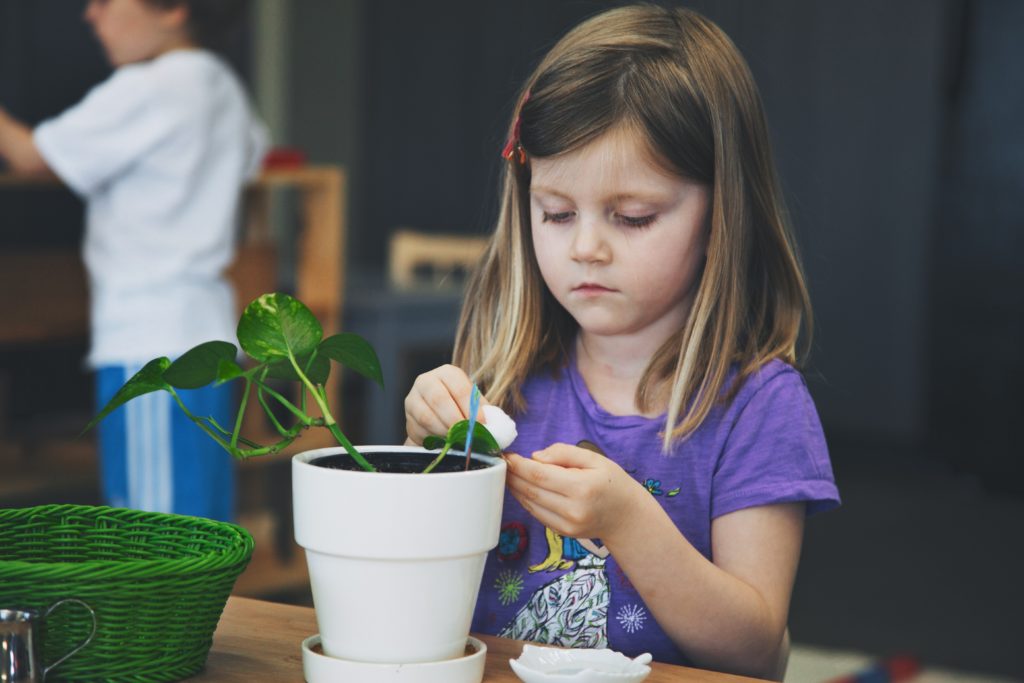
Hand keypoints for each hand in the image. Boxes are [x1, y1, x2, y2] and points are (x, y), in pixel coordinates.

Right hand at [404, 364, 485, 444]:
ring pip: (427, 417)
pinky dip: (433, 440)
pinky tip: (444, 443)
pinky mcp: (407, 418)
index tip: (481, 425)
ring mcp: (413, 399)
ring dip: (445, 432)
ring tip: (458, 441)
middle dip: (456, 421)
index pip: (460, 389)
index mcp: (448, 373)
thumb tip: (494, 427)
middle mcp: (426, 381)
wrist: (441, 418)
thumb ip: (485, 413)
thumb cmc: (463, 408)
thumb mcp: (475, 405)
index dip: (471, 409)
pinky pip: (419, 431)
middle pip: (439, 400)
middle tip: (467, 436)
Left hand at [505, 443, 641, 540]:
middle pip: (531, 490)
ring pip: (531, 504)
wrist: (626, 516)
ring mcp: (567, 525)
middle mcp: (573, 509)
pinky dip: (526, 500)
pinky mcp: (563, 533)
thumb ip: (564, 453)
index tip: (508, 455)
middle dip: (513, 476)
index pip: (540, 475)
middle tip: (502, 463)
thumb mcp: (594, 458)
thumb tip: (536, 457)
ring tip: (508, 474)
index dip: (519, 465)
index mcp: (582, 487)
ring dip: (516, 488)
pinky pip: (537, 514)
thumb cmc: (611, 482)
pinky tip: (522, 488)